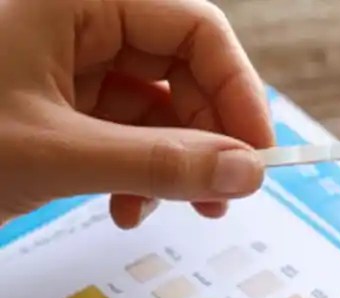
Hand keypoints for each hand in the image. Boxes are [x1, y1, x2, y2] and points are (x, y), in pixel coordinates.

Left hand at [0, 0, 272, 228]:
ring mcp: (65, 67)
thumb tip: (246, 172)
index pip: (195, 29)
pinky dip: (138, 176)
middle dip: (208, 139)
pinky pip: (124, 136)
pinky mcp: (56, 108)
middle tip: (224, 192)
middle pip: (183, 71)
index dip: (237, 90)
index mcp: (74, 4)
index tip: (257, 153)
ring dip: (175, 167)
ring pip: (157, 110)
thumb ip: (157, 163)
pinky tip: (126, 209)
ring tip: (179, 209)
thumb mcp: (57, 153)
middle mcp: (76, 26)